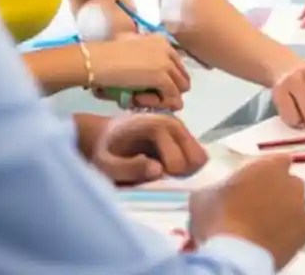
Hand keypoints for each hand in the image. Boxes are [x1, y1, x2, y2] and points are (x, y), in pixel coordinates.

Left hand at [89, 113, 207, 184]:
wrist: (104, 135)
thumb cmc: (105, 152)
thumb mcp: (106, 164)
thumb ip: (129, 168)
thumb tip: (158, 170)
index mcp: (156, 127)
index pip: (179, 162)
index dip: (166, 177)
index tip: (149, 180)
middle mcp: (174, 123)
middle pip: (197, 159)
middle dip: (182, 175)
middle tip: (159, 179)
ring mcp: (181, 128)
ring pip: (200, 158)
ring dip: (186, 172)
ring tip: (163, 175)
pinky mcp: (183, 135)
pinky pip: (196, 156)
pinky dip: (187, 167)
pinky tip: (168, 170)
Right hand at [90, 37, 189, 110]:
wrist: (96, 61)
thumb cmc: (104, 55)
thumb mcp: (129, 47)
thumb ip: (143, 56)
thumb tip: (151, 71)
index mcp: (160, 40)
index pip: (177, 63)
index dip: (168, 78)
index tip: (154, 87)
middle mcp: (167, 49)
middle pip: (182, 76)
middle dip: (170, 89)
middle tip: (151, 97)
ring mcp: (166, 63)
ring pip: (180, 88)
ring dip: (165, 97)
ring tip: (142, 99)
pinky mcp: (162, 78)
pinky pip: (171, 97)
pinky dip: (159, 103)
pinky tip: (139, 100)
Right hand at [189, 155, 304, 269]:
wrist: (236, 255)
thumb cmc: (218, 219)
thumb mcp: (205, 197)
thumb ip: (218, 188)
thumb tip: (217, 193)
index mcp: (269, 167)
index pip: (278, 161)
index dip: (268, 172)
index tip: (256, 182)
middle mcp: (291, 183)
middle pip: (288, 183)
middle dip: (277, 191)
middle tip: (257, 206)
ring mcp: (301, 207)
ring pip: (296, 205)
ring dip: (284, 211)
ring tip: (265, 226)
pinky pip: (301, 226)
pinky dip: (291, 230)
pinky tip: (275, 238)